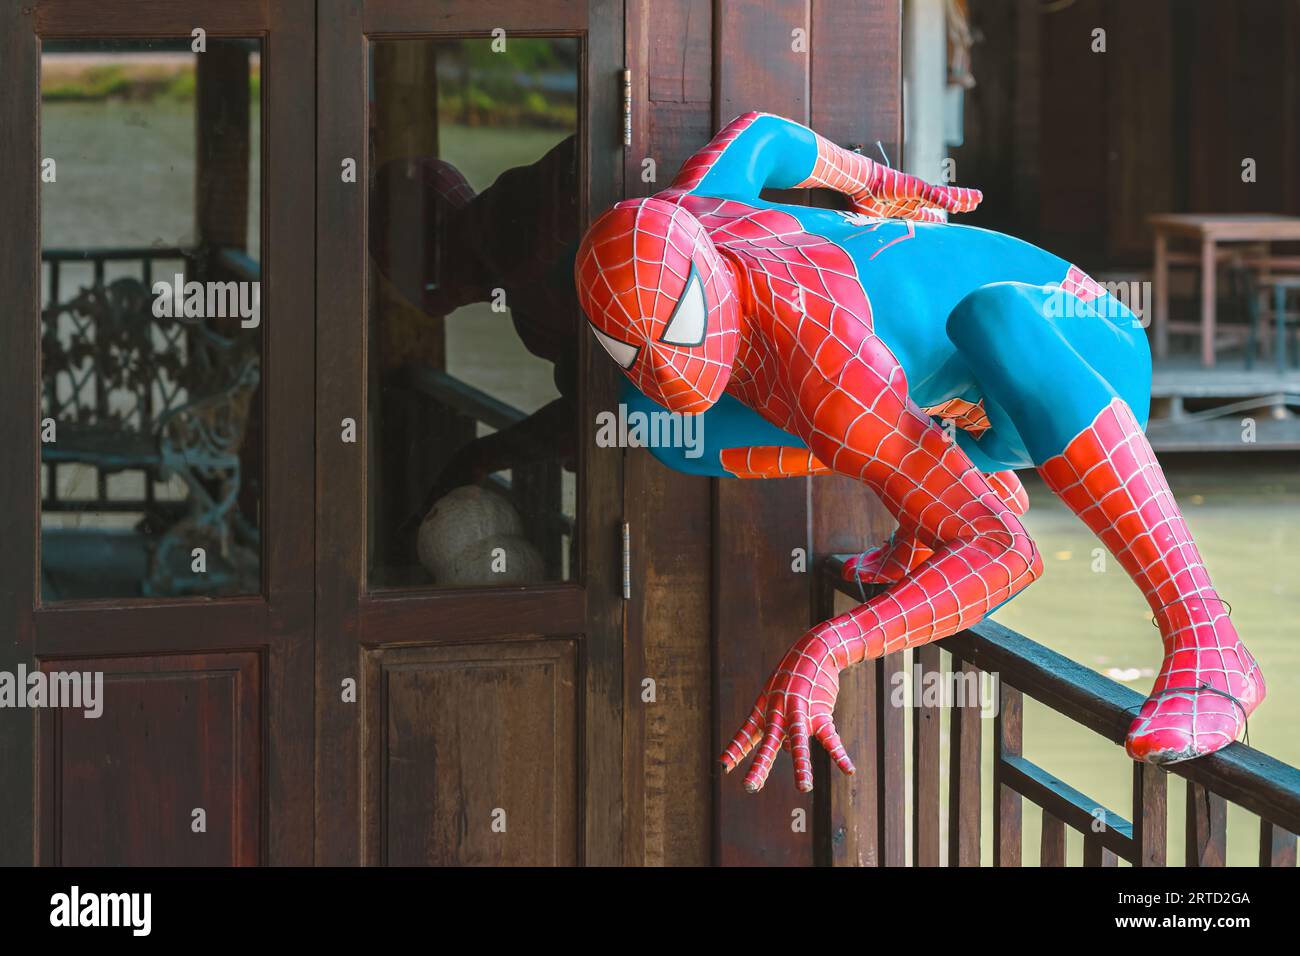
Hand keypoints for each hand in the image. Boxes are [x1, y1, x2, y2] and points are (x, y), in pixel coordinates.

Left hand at [720, 628, 856, 791]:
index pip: (746, 733)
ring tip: (804, 788)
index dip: (735, 749)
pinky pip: (831, 738)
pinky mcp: (820, 712)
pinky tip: (849, 770)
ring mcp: (800, 712)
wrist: (815, 649)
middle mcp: (779, 712)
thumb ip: (779, 725)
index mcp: (764, 708)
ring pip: (799, 742)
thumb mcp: (777, 697)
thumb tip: (786, 750)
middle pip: (767, 743)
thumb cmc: (792, 676)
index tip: (724, 766)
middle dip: (759, 767)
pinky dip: (840, 754)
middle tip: (749, 787)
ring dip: (801, 765)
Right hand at [852, 168, 981, 223]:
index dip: (934, 216)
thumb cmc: (859, 200)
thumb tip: (867, 253)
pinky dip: (947, 201)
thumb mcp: (870, 223)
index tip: (942, 220)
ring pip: (944, 197)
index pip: (922, 212)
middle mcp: (912, 198)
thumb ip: (875, 235)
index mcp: (901, 206)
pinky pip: (934, 196)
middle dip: (957, 202)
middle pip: (940, 202)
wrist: (856, 183)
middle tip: (972, 205)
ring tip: (978, 198)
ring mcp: (915, 192)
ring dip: (962, 197)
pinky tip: (960, 205)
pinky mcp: (914, 187)